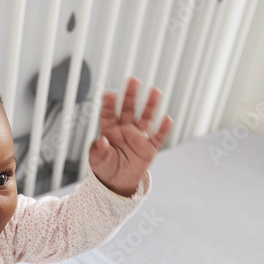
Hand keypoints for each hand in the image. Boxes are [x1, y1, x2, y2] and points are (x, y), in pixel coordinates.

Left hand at [88, 77, 171, 196]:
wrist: (118, 182)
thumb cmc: (105, 168)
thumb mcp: (97, 161)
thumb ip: (97, 150)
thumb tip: (100, 140)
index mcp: (109, 130)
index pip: (108, 114)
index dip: (109, 105)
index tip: (109, 95)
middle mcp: (125, 129)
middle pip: (128, 110)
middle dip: (130, 95)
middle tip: (132, 80)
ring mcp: (138, 137)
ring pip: (145, 118)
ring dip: (150, 105)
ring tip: (155, 91)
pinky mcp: (149, 148)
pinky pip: (157, 137)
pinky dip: (162, 129)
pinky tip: (166, 119)